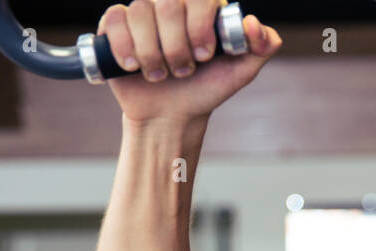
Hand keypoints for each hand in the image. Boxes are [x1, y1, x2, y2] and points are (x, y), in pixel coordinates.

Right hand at [98, 0, 281, 122]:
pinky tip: (132, 67)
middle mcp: (171, 3)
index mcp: (202, 7)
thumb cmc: (206, 89)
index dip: (199, 27)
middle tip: (183, 72)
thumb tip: (252, 24)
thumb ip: (261, 46)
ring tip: (160, 75)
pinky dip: (123, 47)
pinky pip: (114, 19)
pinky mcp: (117, 25)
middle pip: (168, 4)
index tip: (204, 57)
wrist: (172, 115)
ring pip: (140, 12)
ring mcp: (143, 13)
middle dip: (177, 47)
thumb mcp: (241, 72)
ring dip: (151, 53)